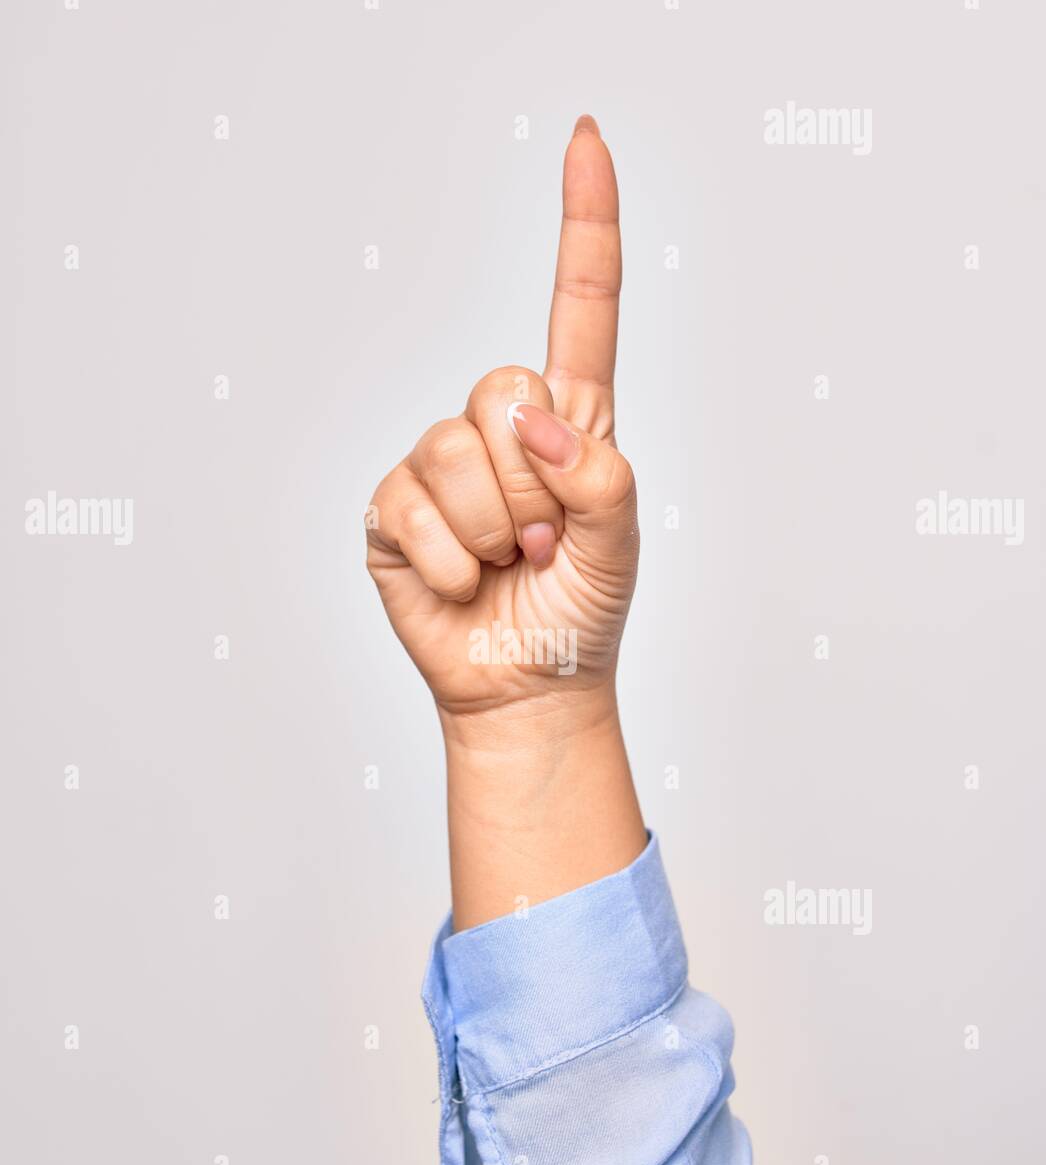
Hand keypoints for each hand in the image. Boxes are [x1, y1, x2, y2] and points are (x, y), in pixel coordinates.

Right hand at [366, 116, 637, 735]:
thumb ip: (600, 476)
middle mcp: (502, 431)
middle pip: (503, 388)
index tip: (586, 139)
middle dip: (532, 485)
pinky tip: (462, 584)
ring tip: (505, 566)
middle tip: (541, 543)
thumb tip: (534, 423)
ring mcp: (440, 467)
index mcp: (572, 424)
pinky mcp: (394, 509)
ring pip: (455, 449)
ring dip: (493, 529)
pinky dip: (449, 562)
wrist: (528, 687)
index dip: (585, 226)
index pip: (578, 309)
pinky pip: (414, 506)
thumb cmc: (580, 610)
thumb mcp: (620, 544)